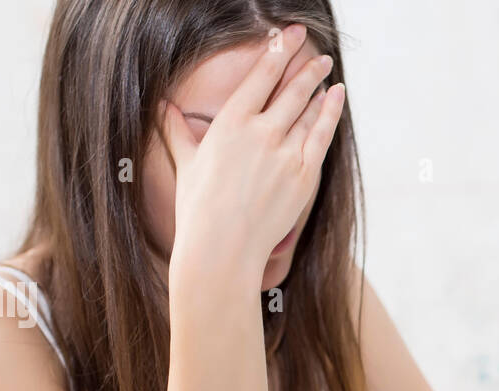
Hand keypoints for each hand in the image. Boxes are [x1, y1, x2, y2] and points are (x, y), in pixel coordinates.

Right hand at [161, 24, 345, 285]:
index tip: (289, 35)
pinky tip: (335, 98)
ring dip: (318, 89)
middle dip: (306, 67)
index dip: (278, 51)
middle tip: (317, 54)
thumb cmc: (198, 208)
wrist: (222, 248)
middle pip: (291, 90)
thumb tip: (163, 107)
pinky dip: (330, 114)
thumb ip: (177, 130)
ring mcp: (285, 154)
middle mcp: (261, 132)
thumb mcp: (186, 163)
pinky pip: (321, 136)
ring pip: (308, 111)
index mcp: (230, 123)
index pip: (260, 76)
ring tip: (325, 76)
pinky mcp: (303, 176)